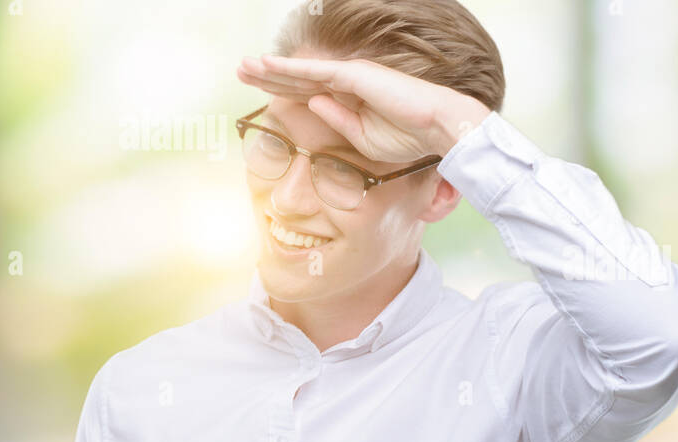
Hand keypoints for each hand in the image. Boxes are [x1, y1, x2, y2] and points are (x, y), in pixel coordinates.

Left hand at [236, 55, 490, 161]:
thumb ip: (337, 121)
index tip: (258, 90)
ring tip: (243, 66)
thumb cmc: (409, 138)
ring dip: (270, 69)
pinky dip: (288, 69)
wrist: (437, 129)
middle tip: (240, 71)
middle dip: (267, 76)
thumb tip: (312, 103)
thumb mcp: (364, 139)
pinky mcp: (354, 75)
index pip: (309, 93)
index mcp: (351, 99)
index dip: (282, 90)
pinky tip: (266, 66)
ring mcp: (350, 76)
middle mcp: (348, 82)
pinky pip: (314, 72)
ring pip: (301, 73)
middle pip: (299, 79)